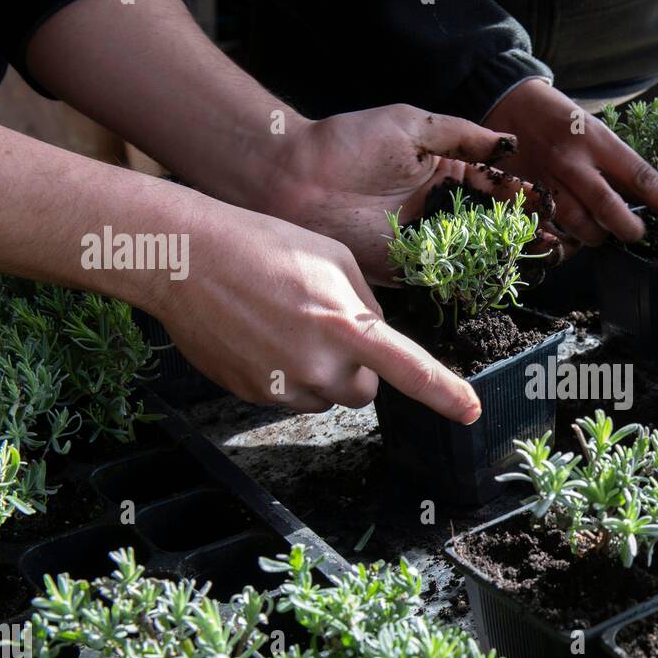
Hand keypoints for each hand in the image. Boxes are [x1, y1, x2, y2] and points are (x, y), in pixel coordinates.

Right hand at [147, 206, 480, 421]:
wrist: (186, 260)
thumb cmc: (264, 246)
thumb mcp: (334, 259)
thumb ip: (366, 305)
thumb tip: (377, 338)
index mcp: (346, 326)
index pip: (410, 370)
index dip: (445, 393)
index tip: (471, 411)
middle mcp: (318, 365)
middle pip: (365, 391)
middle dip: (357, 368)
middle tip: (326, 327)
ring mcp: (283, 386)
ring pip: (326, 395)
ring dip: (320, 371)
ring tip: (285, 323)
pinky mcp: (253, 397)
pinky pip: (290, 396)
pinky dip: (285, 373)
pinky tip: (261, 335)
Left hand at [263, 104, 554, 284]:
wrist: (294, 180)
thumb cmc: (347, 143)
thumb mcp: (410, 124)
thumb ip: (460, 135)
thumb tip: (508, 142)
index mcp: (443, 171)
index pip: (493, 185)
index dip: (521, 193)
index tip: (548, 200)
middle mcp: (438, 208)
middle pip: (491, 222)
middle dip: (523, 229)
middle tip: (555, 236)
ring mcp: (425, 239)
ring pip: (476, 250)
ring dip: (506, 255)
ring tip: (539, 258)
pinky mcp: (406, 266)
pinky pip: (446, 275)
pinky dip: (472, 280)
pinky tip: (498, 280)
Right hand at [482, 78, 657, 246]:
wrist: (508, 101)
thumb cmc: (561, 119)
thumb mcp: (594, 129)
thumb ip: (614, 164)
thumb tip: (642, 200)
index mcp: (599, 140)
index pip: (643, 178)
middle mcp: (574, 161)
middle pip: (610, 209)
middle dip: (629, 229)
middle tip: (637, 232)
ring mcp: (548, 179)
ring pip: (579, 225)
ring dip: (597, 236)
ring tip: (602, 232)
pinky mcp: (525, 193)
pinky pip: (551, 228)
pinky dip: (566, 238)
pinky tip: (572, 233)